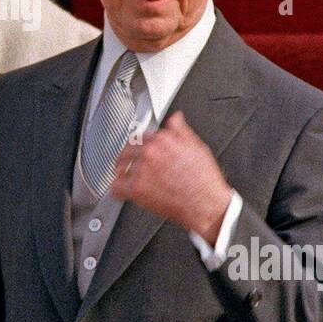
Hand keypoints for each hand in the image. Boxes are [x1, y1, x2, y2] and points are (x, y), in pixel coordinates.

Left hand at [108, 111, 232, 241]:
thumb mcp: (197, 147)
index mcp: (163, 139)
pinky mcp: (137, 189)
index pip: (142, 136)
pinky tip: (122, 191)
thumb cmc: (204, 180)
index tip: (139, 151)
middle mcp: (150, 152)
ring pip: (120, 167)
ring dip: (122, 172)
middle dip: (127, 157)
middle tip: (128, 164)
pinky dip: (118, 190)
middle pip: (126, 150)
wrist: (206, 204)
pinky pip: (116, 187)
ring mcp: (142, 170)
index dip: (141, 145)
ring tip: (125, 178)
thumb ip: (181, 130)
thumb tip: (175, 117)